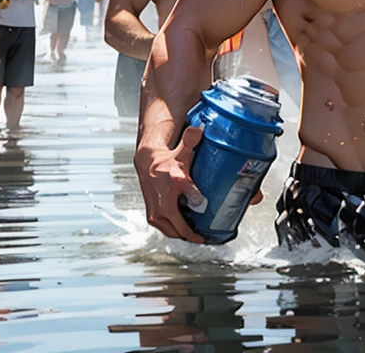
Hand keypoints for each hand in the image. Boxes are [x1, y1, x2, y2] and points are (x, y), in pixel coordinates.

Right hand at [135, 127, 206, 242]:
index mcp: (176, 184)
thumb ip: (193, 139)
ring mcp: (156, 213)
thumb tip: (202, 128)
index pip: (194, 199)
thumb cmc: (167, 160)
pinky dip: (177, 233)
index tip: (217, 219)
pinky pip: (168, 230)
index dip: (206, 209)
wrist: (147, 163)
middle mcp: (163, 204)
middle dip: (196, 235)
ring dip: (186, 236)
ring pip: (174, 233)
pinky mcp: (152, 218)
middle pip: (182, 229)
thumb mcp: (183, 151)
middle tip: (210, 237)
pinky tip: (187, 231)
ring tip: (200, 236)